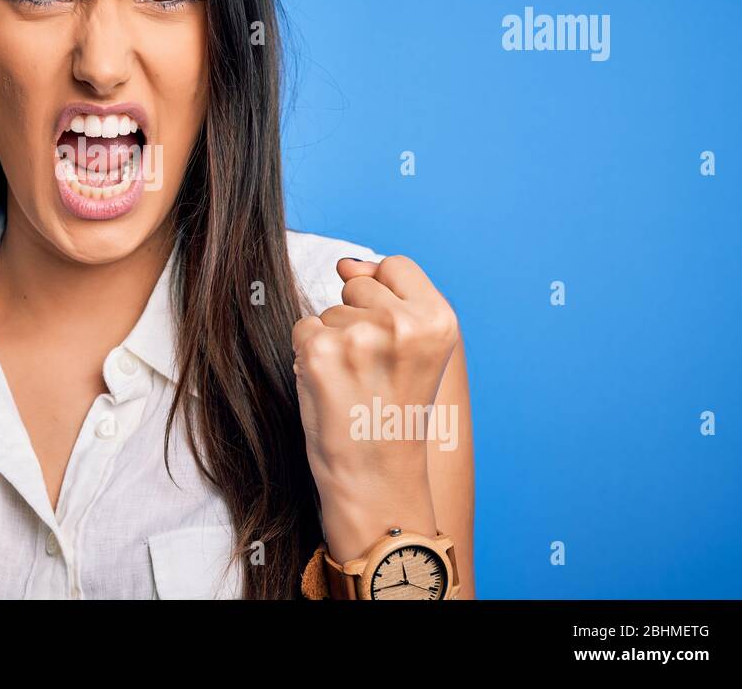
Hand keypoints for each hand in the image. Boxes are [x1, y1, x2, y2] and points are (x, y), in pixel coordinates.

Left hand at [292, 255, 458, 491]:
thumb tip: (345, 263)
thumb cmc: (393, 414)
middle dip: (356, 319)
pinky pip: (303, 330)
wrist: (377, 478)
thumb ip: (388, 299)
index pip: (395, 267)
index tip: (387, 336)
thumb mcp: (414, 351)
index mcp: (439, 320)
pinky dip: (308, 356)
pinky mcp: (320, 353)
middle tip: (370, 371)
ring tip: (352, 384)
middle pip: (357, 286)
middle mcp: (403, 324)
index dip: (383, 296)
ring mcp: (359, 337)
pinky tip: (329, 387)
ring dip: (331, 342)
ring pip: (327, 311)